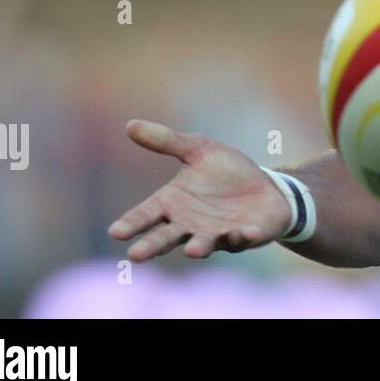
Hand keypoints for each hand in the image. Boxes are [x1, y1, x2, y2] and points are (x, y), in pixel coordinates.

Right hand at [108, 120, 293, 261]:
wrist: (264, 187)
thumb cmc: (226, 171)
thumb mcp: (199, 149)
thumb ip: (168, 141)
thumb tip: (130, 125)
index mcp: (172, 204)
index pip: (146, 215)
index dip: (131, 223)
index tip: (115, 231)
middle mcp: (188, 224)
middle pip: (165, 237)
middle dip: (152, 246)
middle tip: (136, 255)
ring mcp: (215, 234)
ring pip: (202, 244)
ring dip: (198, 247)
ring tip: (192, 250)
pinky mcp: (242, 237)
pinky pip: (241, 239)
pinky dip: (242, 237)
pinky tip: (244, 232)